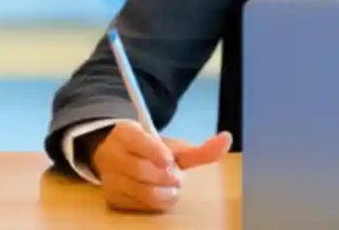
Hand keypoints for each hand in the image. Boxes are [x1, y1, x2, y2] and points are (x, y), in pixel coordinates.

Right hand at [91, 122, 232, 212]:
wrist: (115, 156)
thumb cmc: (149, 151)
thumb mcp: (170, 146)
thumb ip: (198, 149)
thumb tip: (227, 139)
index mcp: (128, 134)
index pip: (138, 141)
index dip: (154, 151)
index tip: (169, 160)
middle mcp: (114, 155)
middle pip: (139, 169)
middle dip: (164, 177)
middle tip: (177, 178)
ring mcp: (111, 178)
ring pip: (139, 190)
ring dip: (162, 192)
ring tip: (171, 188)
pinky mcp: (112, 198)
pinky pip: (137, 205)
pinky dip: (153, 203)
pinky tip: (159, 195)